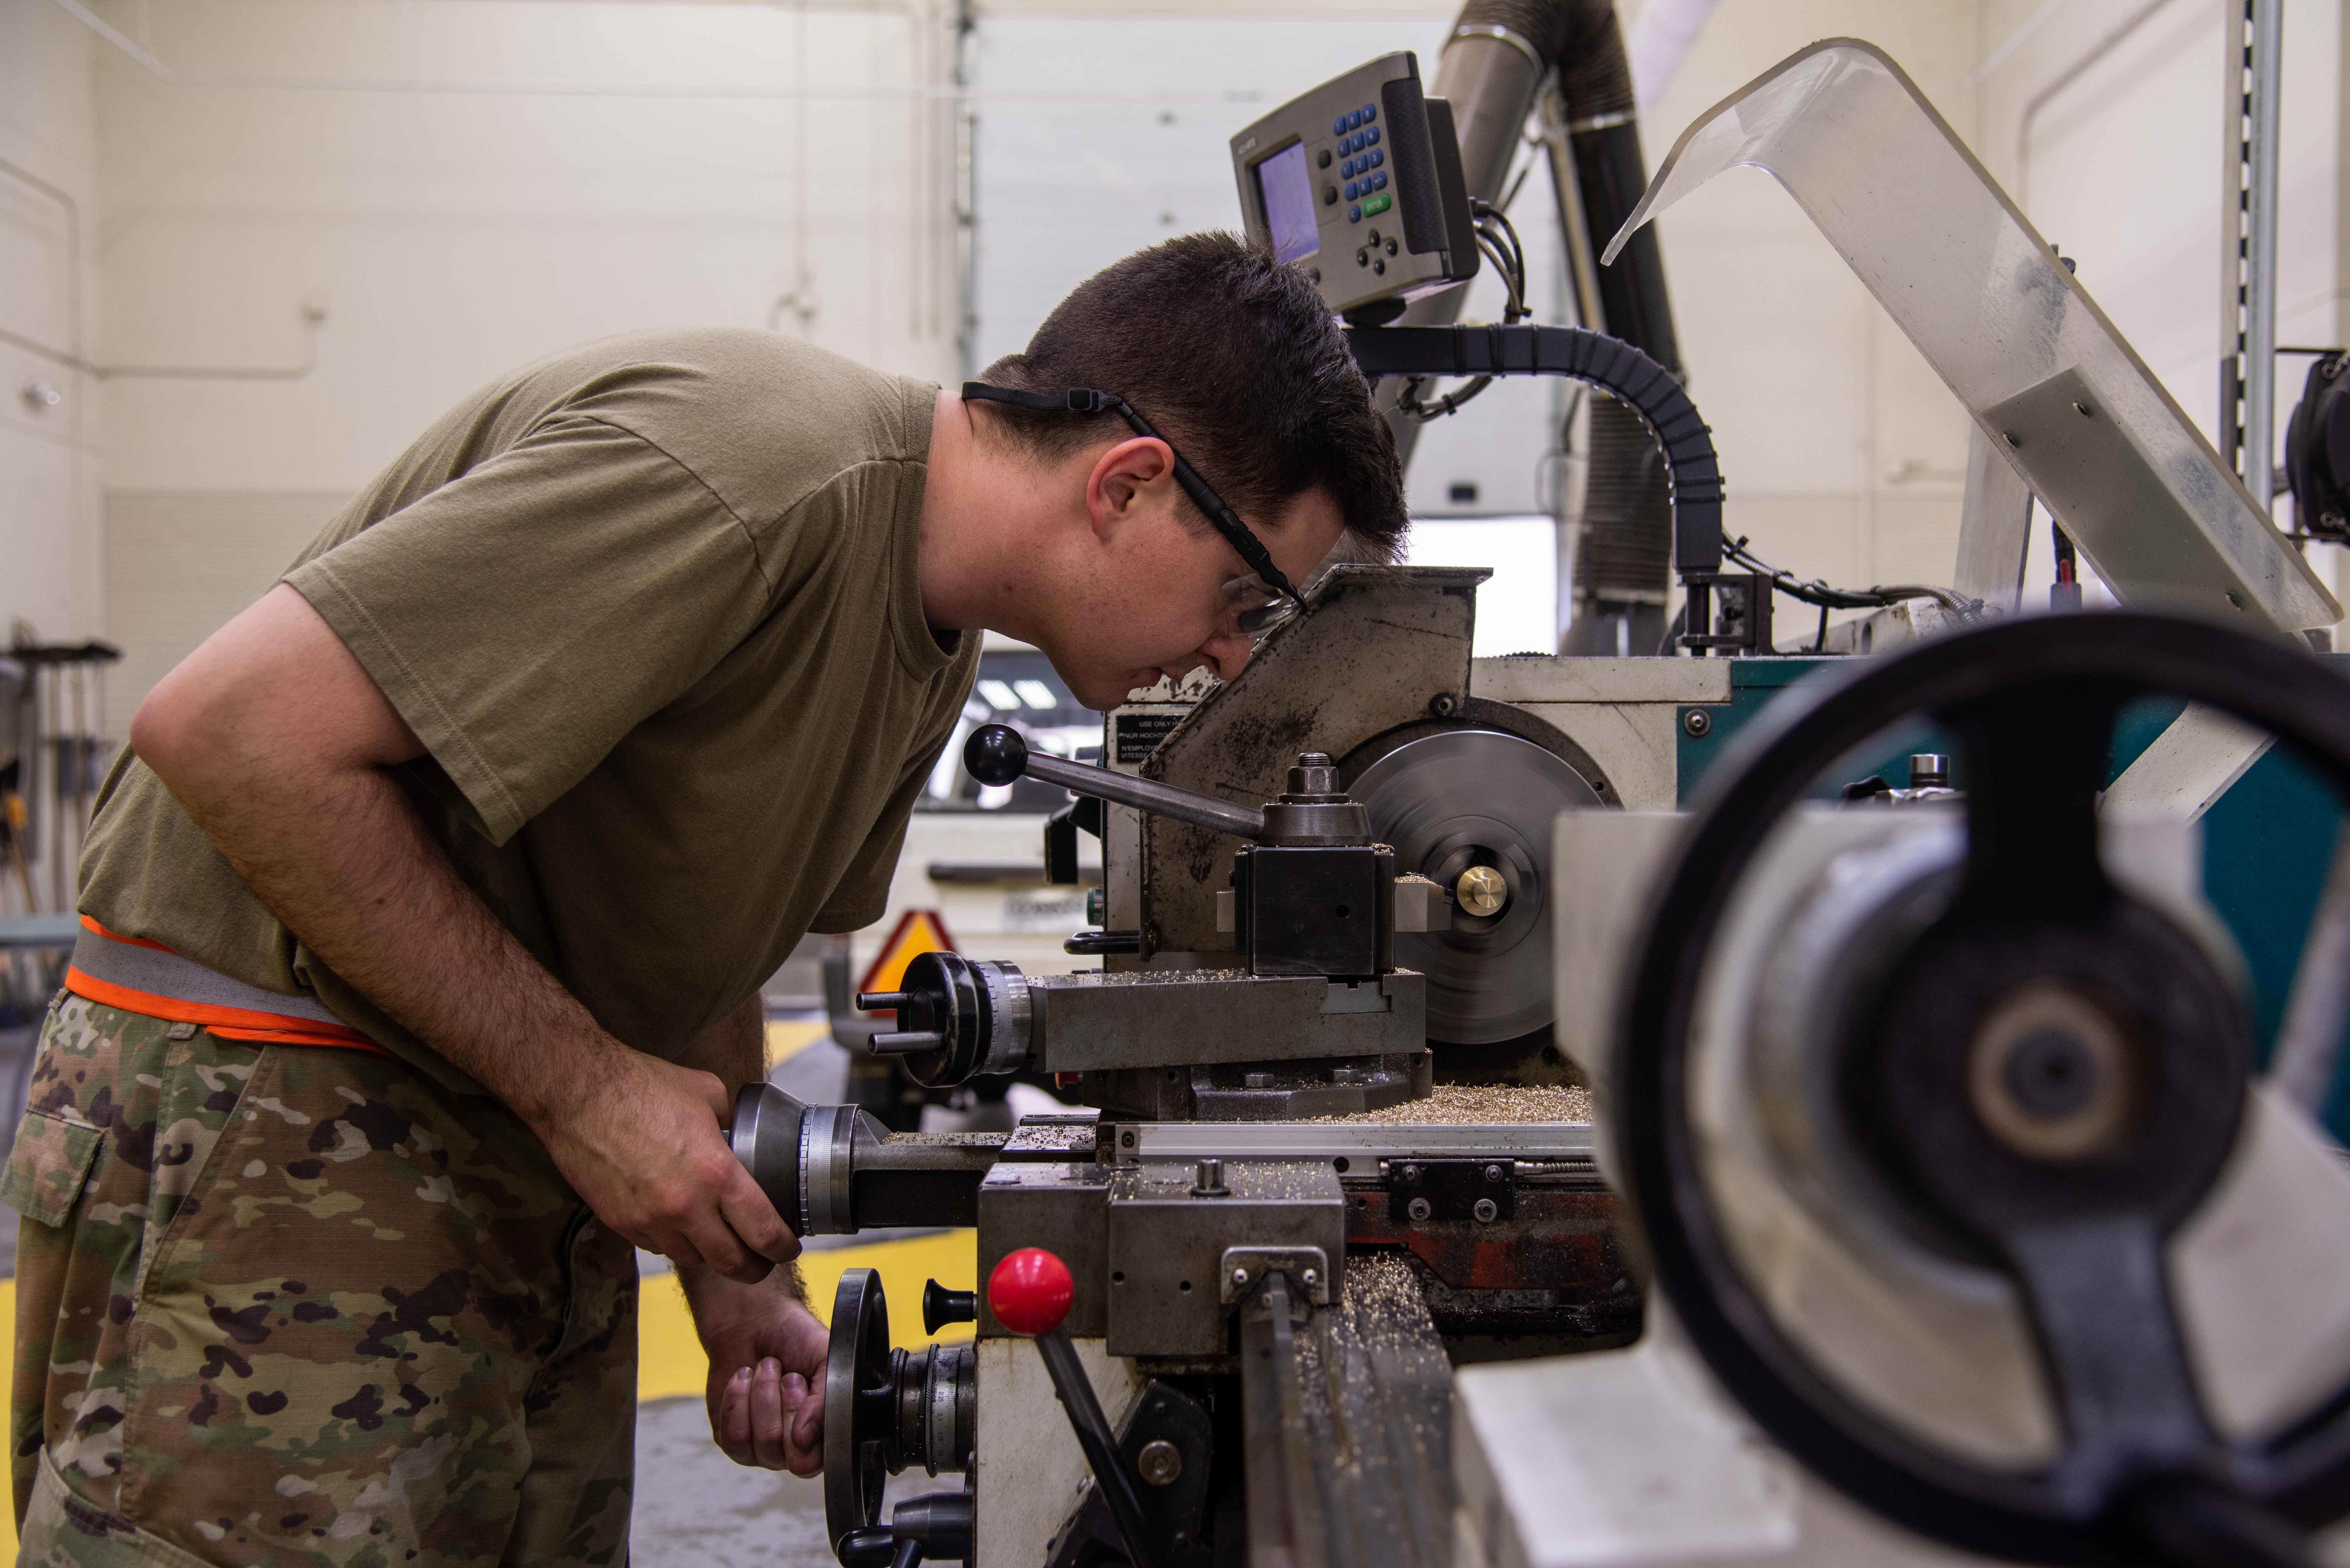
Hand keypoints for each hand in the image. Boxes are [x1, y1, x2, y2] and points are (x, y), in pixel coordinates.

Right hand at [536, 1047, 797, 1282]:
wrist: (579, 1093)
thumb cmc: (643, 1086)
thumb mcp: (708, 1093)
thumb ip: (733, 1121)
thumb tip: (744, 1132)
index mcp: (717, 1173)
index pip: (763, 1231)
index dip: (783, 1247)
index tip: (789, 1248)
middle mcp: (685, 1206)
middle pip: (731, 1262)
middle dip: (755, 1268)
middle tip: (764, 1262)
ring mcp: (650, 1220)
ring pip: (694, 1260)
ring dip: (713, 1258)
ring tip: (724, 1246)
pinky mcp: (621, 1224)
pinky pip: (658, 1248)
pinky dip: (676, 1245)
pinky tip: (682, 1229)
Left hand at [685, 1269, 829, 1473]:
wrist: (757, 1323)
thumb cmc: (798, 1340)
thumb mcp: (827, 1358)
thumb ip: (826, 1401)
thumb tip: (804, 1439)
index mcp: (824, 1433)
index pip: (814, 1462)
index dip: (805, 1428)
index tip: (801, 1385)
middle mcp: (794, 1449)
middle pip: (783, 1454)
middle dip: (781, 1404)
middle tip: (787, 1375)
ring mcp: (761, 1449)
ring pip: (756, 1443)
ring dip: (760, 1396)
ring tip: (765, 1370)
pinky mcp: (731, 1440)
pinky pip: (730, 1436)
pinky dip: (737, 1400)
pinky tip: (744, 1379)